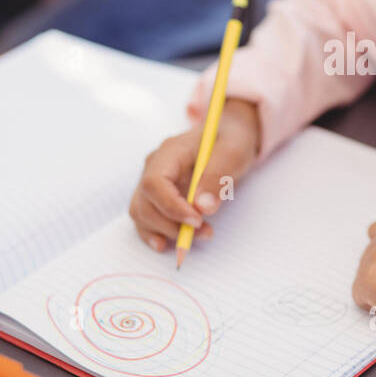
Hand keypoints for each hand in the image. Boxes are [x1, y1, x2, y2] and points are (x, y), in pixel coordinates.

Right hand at [129, 99, 261, 251]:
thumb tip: (203, 208)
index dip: (171, 206)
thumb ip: (217, 177)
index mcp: (170, 151)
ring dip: (165, 231)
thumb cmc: (230, 138)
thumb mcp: (233, 152)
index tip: (197, 220)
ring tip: (198, 236)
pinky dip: (154, 233)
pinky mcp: (157, 195)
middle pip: (145, 201)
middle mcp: (155, 166)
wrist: (228, 132)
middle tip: (205, 232)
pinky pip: (146, 217)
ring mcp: (153, 181)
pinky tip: (167, 244)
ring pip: (142, 212)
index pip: (155, 182)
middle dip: (171, 224)